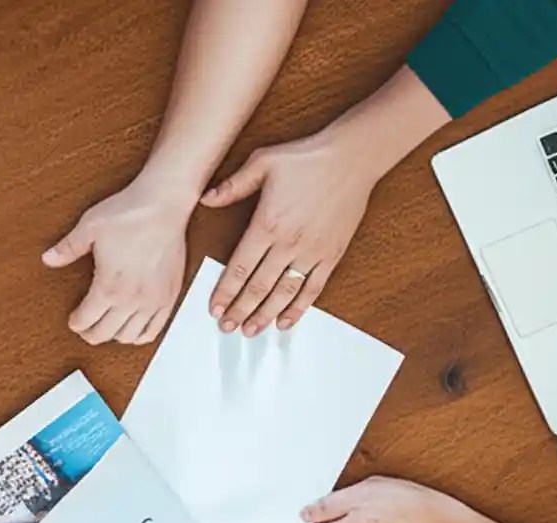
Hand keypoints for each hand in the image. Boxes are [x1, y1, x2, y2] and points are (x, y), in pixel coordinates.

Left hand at [42, 177, 192, 344]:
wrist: (164, 205)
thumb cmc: (129, 213)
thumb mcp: (89, 227)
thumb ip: (68, 248)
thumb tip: (48, 259)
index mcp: (109, 287)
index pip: (86, 321)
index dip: (75, 323)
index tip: (73, 320)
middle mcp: (132, 299)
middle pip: (105, 334)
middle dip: (91, 333)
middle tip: (86, 327)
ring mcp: (154, 301)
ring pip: (130, 337)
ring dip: (115, 335)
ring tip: (109, 326)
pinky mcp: (170, 296)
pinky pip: (155, 329)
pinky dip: (141, 334)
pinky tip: (134, 326)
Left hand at [198, 128, 380, 335]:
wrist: (351, 159)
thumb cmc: (308, 157)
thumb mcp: (262, 162)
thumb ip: (233, 185)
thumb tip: (206, 199)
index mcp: (267, 223)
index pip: (239, 267)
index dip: (225, 291)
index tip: (215, 307)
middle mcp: (288, 243)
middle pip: (258, 286)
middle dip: (239, 310)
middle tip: (226, 326)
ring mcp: (312, 252)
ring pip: (283, 293)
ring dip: (265, 315)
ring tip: (250, 330)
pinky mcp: (331, 255)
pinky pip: (313, 288)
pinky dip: (299, 308)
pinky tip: (286, 321)